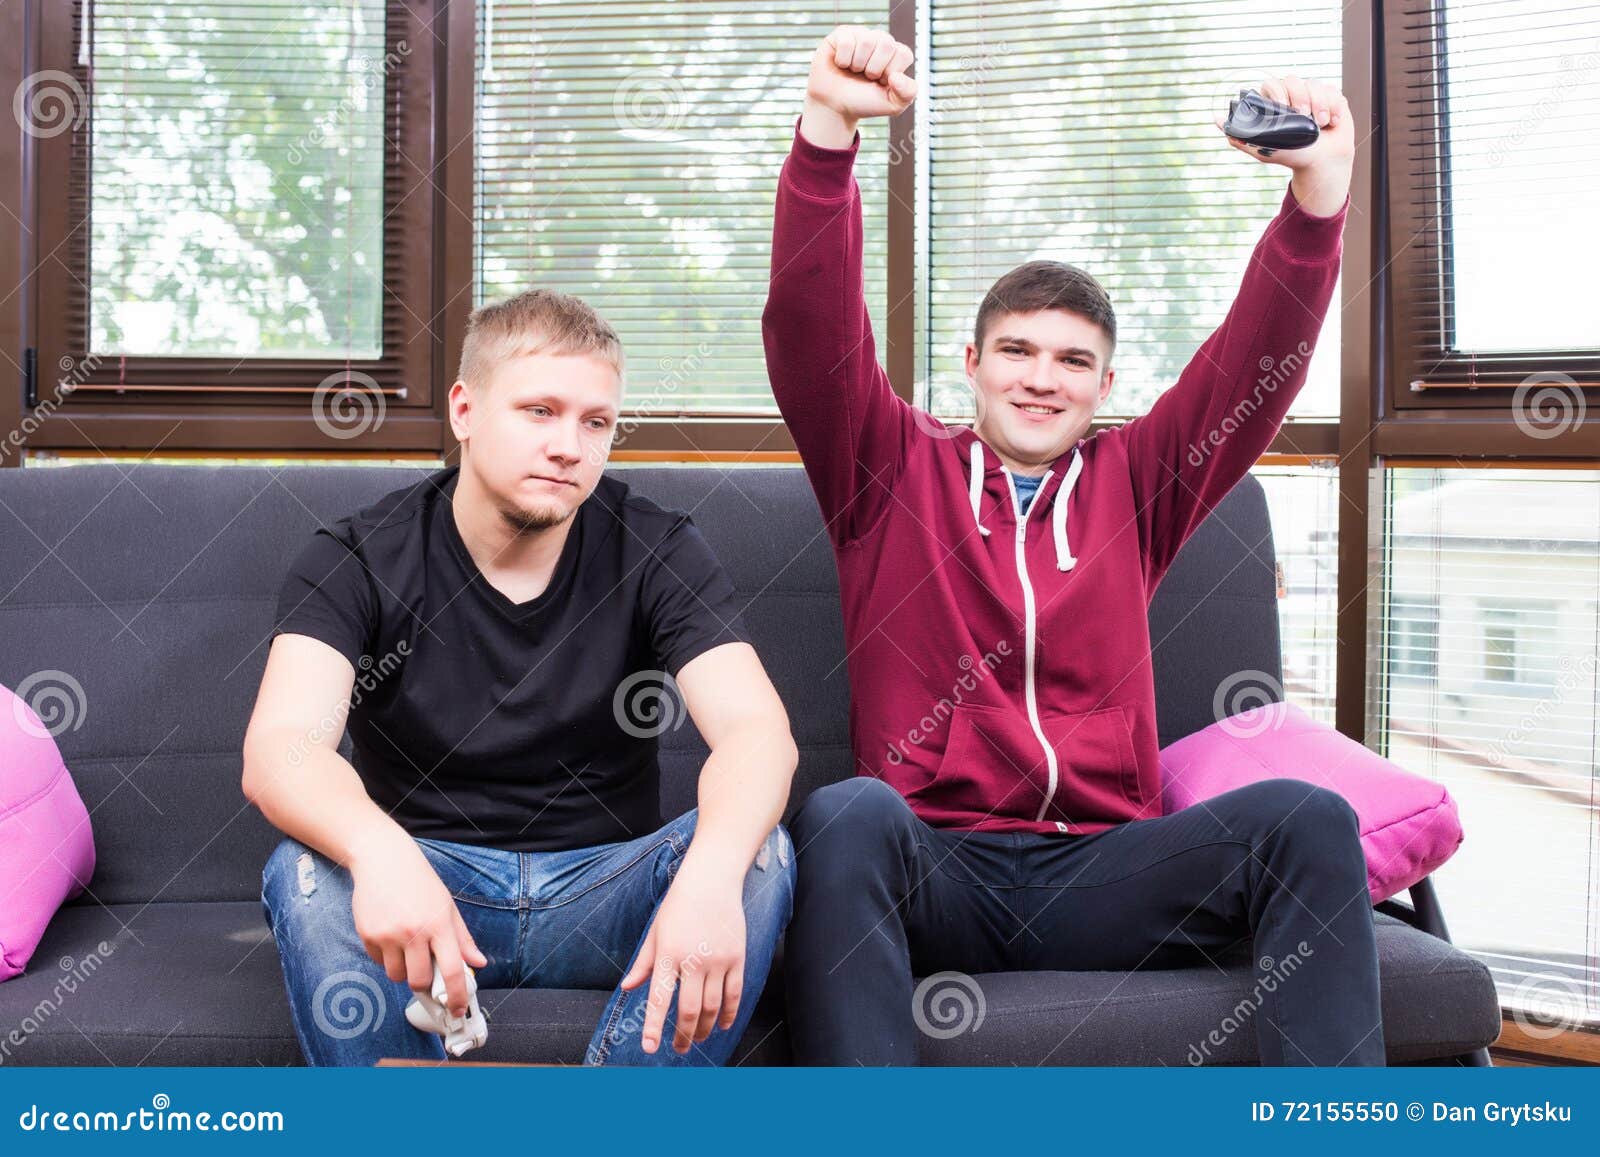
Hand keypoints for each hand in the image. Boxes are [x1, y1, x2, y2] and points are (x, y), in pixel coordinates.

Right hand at [350, 830, 487, 1020]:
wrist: (383, 859)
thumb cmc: (420, 882)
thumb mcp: (447, 906)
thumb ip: (462, 938)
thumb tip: (478, 964)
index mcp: (439, 925)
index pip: (451, 971)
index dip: (457, 996)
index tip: (458, 1010)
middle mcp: (414, 932)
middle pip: (419, 981)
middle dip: (424, 985)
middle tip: (426, 972)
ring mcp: (389, 934)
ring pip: (396, 975)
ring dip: (404, 970)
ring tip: (407, 947)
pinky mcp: (368, 934)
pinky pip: (378, 962)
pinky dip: (386, 958)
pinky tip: (390, 935)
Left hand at [619, 861, 745, 1054]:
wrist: (712, 880)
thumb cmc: (679, 905)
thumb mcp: (655, 932)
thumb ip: (644, 963)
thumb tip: (627, 988)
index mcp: (668, 953)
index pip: (660, 998)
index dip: (654, 1026)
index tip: (650, 1048)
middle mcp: (694, 959)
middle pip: (690, 1009)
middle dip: (684, 1035)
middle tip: (679, 1049)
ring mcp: (718, 959)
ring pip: (713, 1006)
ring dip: (704, 1029)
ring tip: (697, 1039)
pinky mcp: (737, 957)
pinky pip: (734, 994)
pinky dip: (729, 1014)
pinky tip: (722, 1025)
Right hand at [801, 25, 915, 147]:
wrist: (834, 106)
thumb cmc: (862, 102)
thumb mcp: (892, 105)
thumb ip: (907, 94)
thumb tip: (897, 76)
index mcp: (896, 54)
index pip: (903, 54)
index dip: (890, 73)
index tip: (880, 82)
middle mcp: (881, 40)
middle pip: (886, 44)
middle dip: (874, 68)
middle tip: (865, 77)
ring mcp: (862, 35)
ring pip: (866, 41)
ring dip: (857, 64)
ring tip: (853, 71)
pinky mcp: (842, 34)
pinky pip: (847, 42)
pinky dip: (842, 60)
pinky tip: (841, 64)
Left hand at [1218, 75, 1353, 215]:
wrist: (1323, 162)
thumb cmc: (1292, 155)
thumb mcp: (1264, 150)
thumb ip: (1241, 137)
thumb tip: (1217, 121)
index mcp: (1275, 104)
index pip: (1272, 83)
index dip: (1278, 91)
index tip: (1283, 107)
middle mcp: (1293, 95)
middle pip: (1293, 79)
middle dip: (1299, 97)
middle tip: (1303, 116)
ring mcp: (1313, 94)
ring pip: (1314, 84)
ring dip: (1318, 105)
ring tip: (1320, 124)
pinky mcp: (1332, 96)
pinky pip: (1332, 92)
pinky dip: (1333, 108)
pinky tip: (1331, 123)